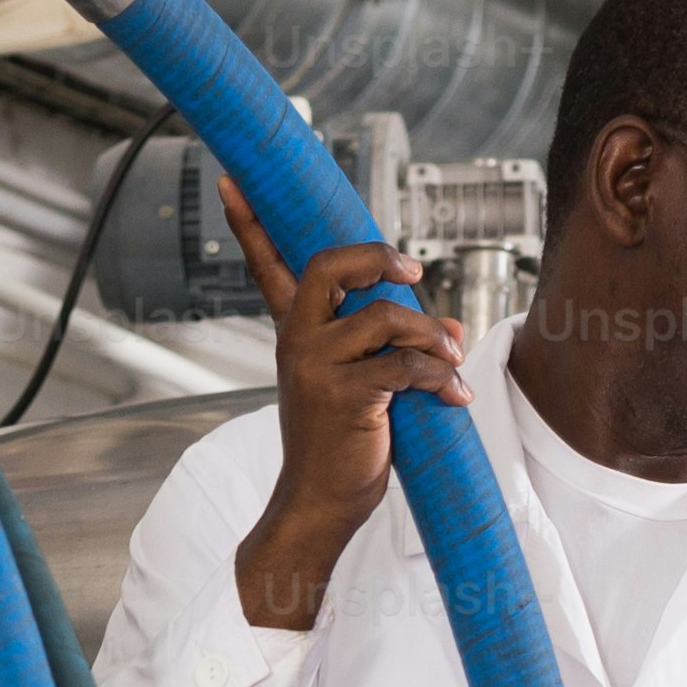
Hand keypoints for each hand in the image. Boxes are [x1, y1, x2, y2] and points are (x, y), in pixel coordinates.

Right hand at [225, 179, 462, 631]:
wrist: (320, 506)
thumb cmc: (340, 446)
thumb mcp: (356, 386)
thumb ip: (387, 346)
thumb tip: (448, 325)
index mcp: (295, 334)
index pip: (266, 266)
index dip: (250, 223)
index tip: (233, 180)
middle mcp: (298, 342)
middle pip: (332, 264)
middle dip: (381, 258)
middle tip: (414, 272)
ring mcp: (317, 367)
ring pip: (386, 316)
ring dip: (432, 335)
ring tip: (452, 360)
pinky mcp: (345, 396)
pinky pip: (406, 365)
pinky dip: (440, 377)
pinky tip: (453, 396)